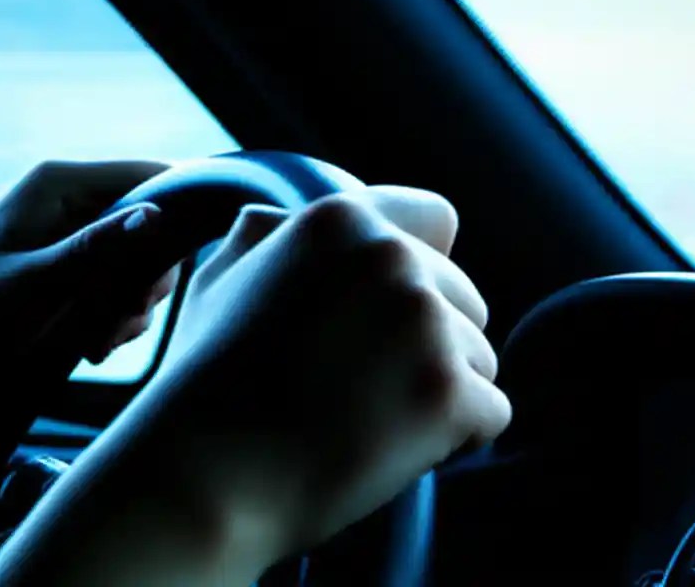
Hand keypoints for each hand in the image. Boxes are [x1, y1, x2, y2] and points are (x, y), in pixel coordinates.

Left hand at [0, 160, 179, 404]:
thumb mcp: (33, 288)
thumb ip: (97, 250)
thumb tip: (159, 216)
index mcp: (55, 184)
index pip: (149, 175)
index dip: (177, 216)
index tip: (172, 272)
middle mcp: (63, 199)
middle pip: (148, 223)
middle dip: (146, 278)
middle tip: (121, 322)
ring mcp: (61, 233)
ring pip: (134, 260)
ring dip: (128, 306)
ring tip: (98, 343)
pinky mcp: (59, 266)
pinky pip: (110, 283)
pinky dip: (110, 316)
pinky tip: (89, 347)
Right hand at [71, 186, 510, 577]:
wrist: (203, 476)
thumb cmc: (207, 386)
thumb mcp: (219, 281)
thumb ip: (264, 237)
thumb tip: (279, 218)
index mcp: (341, 220)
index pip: (437, 222)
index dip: (421, 274)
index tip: (385, 320)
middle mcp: (392, 257)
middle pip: (465, 301)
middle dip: (428, 347)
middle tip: (356, 390)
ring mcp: (425, 323)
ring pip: (480, 360)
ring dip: (438, 395)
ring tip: (364, 421)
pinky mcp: (449, 393)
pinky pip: (490, 415)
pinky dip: (454, 441)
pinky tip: (388, 450)